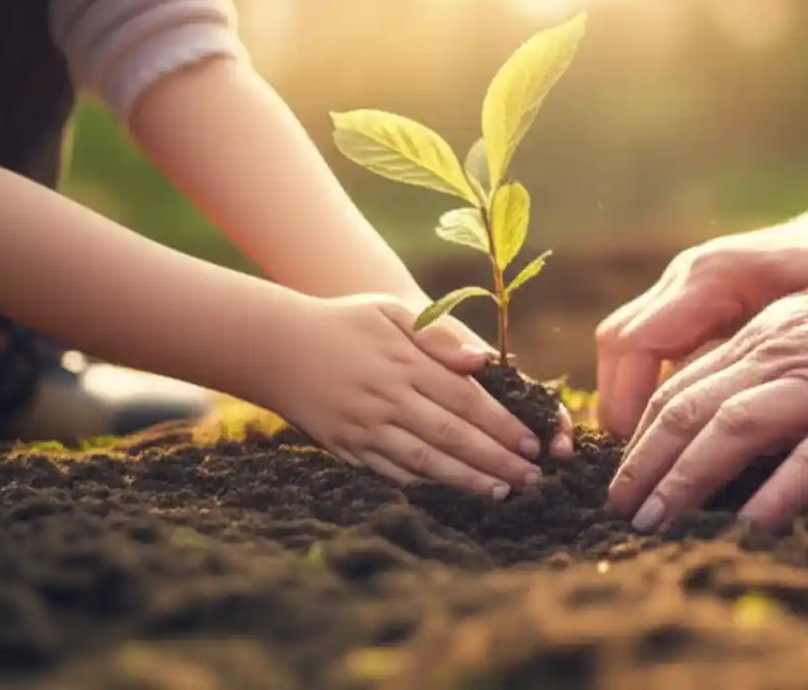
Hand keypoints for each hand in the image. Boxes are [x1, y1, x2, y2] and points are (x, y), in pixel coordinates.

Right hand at [272, 294, 551, 497]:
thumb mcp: (390, 312)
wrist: (274, 348)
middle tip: (532, 478)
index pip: (466, 399)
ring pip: (426, 462)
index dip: (502, 424)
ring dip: (467, 480)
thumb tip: (482, 362)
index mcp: (405, 363)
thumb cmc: (344, 324)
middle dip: (497, 459)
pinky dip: (425, 488)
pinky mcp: (348, 449)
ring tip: (502, 492)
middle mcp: (388, 399)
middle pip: (453, 436)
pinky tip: (452, 495)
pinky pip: (392, 474)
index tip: (532, 443)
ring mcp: (366, 428)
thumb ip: (438, 336)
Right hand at [595, 191, 807, 435]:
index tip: (647, 455)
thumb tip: (730, 437)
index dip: (628, 401)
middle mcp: (687, 275)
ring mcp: (685, 283)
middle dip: (620, 405)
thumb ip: (772, 372)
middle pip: (617, 342)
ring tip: (654, 455)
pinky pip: (649, 343)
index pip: (635, 343)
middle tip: (642, 464)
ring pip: (626, 342)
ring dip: (632, 397)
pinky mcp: (693, 297)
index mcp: (711, 278)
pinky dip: (650, 384)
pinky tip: (679, 428)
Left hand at [606, 254, 807, 531]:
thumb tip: (736, 421)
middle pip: (690, 410)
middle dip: (645, 465)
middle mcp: (786, 356)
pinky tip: (751, 526)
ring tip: (657, 523)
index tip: (626, 477)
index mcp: (769, 337)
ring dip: (686, 479)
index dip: (644, 437)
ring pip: (733, 429)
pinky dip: (778, 492)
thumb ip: (779, 365)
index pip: (683, 388)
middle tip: (620, 511)